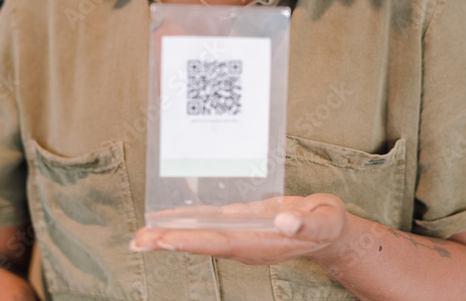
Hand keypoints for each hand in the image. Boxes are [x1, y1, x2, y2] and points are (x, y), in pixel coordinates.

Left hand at [129, 194, 347, 265]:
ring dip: (171, 236)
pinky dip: (187, 222)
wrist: (328, 230)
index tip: (166, 240)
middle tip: (137, 241)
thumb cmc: (326, 224)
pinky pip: (209, 224)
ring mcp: (240, 236)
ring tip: (140, 236)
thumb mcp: (323, 222)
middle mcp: (244, 243)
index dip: (192, 241)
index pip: (221, 243)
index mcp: (261, 244)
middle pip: (201, 243)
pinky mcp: (240, 224)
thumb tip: (283, 221)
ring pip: (200, 235)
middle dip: (169, 242)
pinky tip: (169, 221)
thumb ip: (304, 224)